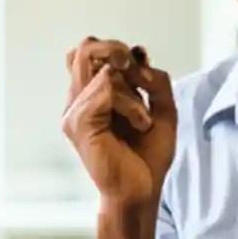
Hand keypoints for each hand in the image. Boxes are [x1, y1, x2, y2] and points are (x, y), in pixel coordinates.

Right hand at [61, 37, 176, 207]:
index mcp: (92, 96)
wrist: (143, 190)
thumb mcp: (163, 108)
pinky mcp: (79, 123)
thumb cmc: (148, 155)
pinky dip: (131, 104)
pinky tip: (140, 124)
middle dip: (116, 51)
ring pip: (101, 68)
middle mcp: (78, 101)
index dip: (113, 48)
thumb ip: (153, 78)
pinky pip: (107, 90)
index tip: (138, 66)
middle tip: (137, 72)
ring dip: (132, 89)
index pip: (88, 50)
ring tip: (143, 117)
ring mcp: (75, 112)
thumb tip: (138, 53)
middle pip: (84, 49)